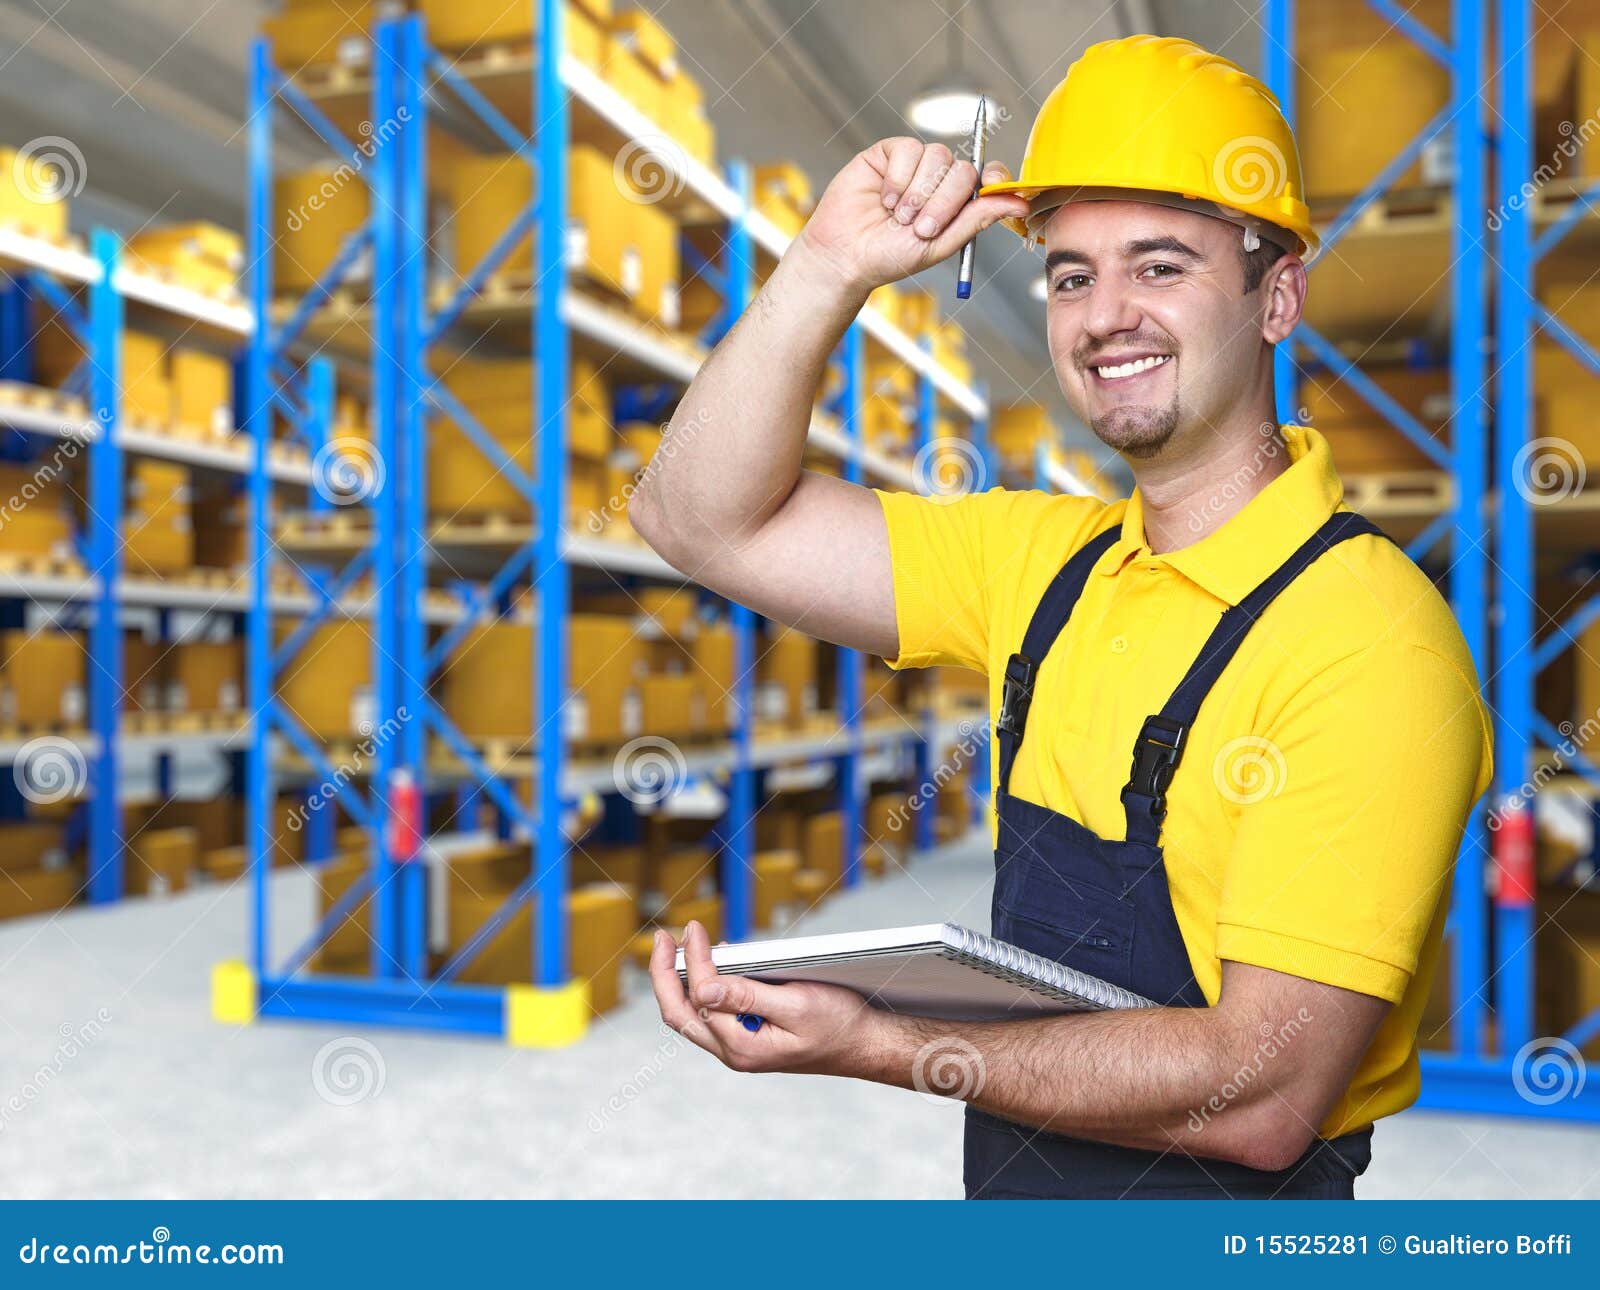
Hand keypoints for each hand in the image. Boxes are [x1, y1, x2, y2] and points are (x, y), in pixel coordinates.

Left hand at [649, 920, 890, 1075]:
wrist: (863, 1044)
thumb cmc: (838, 1023)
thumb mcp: (797, 1003)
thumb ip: (747, 996)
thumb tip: (702, 987)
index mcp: (742, 1047)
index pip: (702, 996)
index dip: (694, 958)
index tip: (694, 928)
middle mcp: (733, 1052)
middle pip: (679, 1013)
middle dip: (663, 974)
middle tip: (662, 938)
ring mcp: (737, 1047)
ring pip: (692, 1015)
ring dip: (679, 980)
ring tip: (680, 945)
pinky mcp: (745, 1037)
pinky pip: (712, 1013)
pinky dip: (702, 986)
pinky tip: (710, 963)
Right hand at [795, 140, 1029, 293]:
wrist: (846, 256)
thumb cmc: (890, 256)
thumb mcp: (941, 244)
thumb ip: (977, 219)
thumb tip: (1020, 203)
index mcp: (956, 202)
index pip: (987, 176)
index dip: (994, 178)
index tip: (993, 188)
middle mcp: (938, 179)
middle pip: (963, 169)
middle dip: (944, 202)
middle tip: (920, 228)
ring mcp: (914, 164)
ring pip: (936, 156)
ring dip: (918, 192)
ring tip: (898, 217)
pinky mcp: (888, 153)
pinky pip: (907, 149)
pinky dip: (899, 178)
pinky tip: (885, 199)